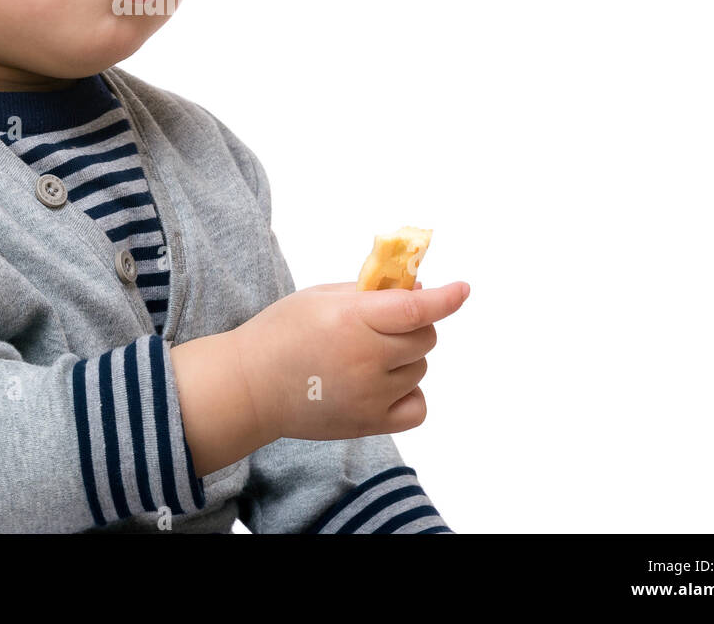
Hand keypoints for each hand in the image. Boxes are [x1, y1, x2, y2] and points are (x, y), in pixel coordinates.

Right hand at [233, 279, 467, 442]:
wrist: (251, 386)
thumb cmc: (281, 332)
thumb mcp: (319, 296)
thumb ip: (367, 291)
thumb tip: (415, 289)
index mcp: (351, 320)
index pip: (414, 308)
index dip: (445, 298)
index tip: (462, 289)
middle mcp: (366, 359)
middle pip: (424, 338)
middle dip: (413, 325)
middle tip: (385, 323)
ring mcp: (371, 395)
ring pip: (420, 369)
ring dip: (405, 357)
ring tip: (367, 356)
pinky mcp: (371, 423)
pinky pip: (417, 406)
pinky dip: (409, 393)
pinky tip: (384, 384)